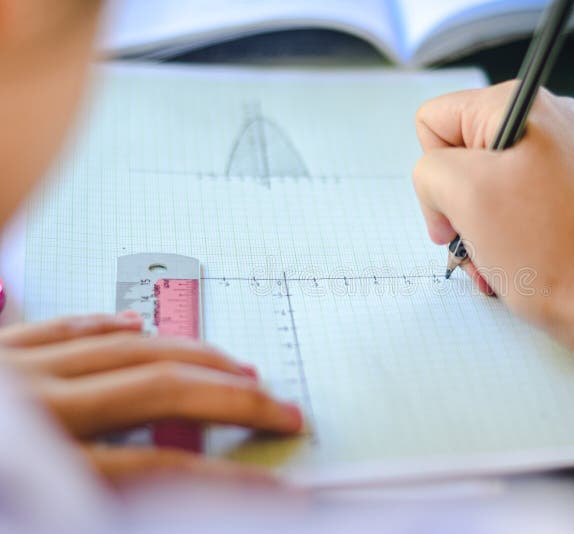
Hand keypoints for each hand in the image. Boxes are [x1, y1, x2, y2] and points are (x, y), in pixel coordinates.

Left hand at [0, 312, 301, 482]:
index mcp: (34, 463)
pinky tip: (135, 325)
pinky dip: (106, 326)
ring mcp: (14, 369)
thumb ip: (93, 497)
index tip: (273, 488)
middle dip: (233, 401)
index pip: (156, 468)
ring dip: (193, 357)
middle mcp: (34, 406)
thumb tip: (162, 492)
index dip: (224, 480)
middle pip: (160, 391)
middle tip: (282, 411)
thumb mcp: (17, 515)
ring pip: (126, 350)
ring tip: (239, 369)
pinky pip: (62, 327)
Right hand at [414, 82, 573, 518]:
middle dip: (458, 211)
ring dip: (484, 238)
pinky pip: (520, 216)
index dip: (431, 176)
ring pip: (489, 195)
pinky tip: (522, 277)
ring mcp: (568, 165)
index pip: (433, 120)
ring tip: (502, 271)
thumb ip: (430, 165)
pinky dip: (511, 248)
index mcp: (523, 108)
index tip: (454, 217)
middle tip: (475, 249)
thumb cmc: (557, 259)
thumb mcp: (467, 201)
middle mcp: (550, 126)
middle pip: (462, 160)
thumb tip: (436, 166)